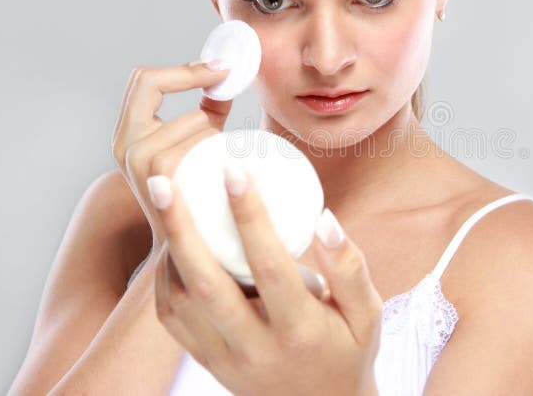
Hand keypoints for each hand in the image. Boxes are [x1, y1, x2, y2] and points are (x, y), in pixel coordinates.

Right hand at [110, 58, 232, 250]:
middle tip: (225, 75)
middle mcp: (124, 143)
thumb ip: (207, 112)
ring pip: (188, 117)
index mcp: (129, 131)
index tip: (221, 67)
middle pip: (148, 82)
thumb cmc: (196, 191)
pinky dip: (213, 141)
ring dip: (213, 123)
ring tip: (224, 144)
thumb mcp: (197, 144)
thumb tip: (227, 80)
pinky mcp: (156, 179)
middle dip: (191, 75)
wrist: (187, 245)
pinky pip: (195, 142)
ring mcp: (137, 162)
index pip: (144, 80)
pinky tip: (226, 158)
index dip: (183, 67)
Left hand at [146, 167, 382, 395]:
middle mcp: (256, 348)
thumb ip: (351, 267)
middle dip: (180, 227)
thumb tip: (323, 217)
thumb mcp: (367, 313)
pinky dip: (164, 279)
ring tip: (165, 204)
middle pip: (206, 285)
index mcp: (301, 331)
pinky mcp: (208, 362)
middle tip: (164, 181)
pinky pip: (173, 319)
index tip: (235, 171)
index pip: (270, 267)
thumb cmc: (349, 351)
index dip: (250, 217)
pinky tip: (172, 245)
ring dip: (168, 249)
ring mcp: (225, 359)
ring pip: (181, 302)